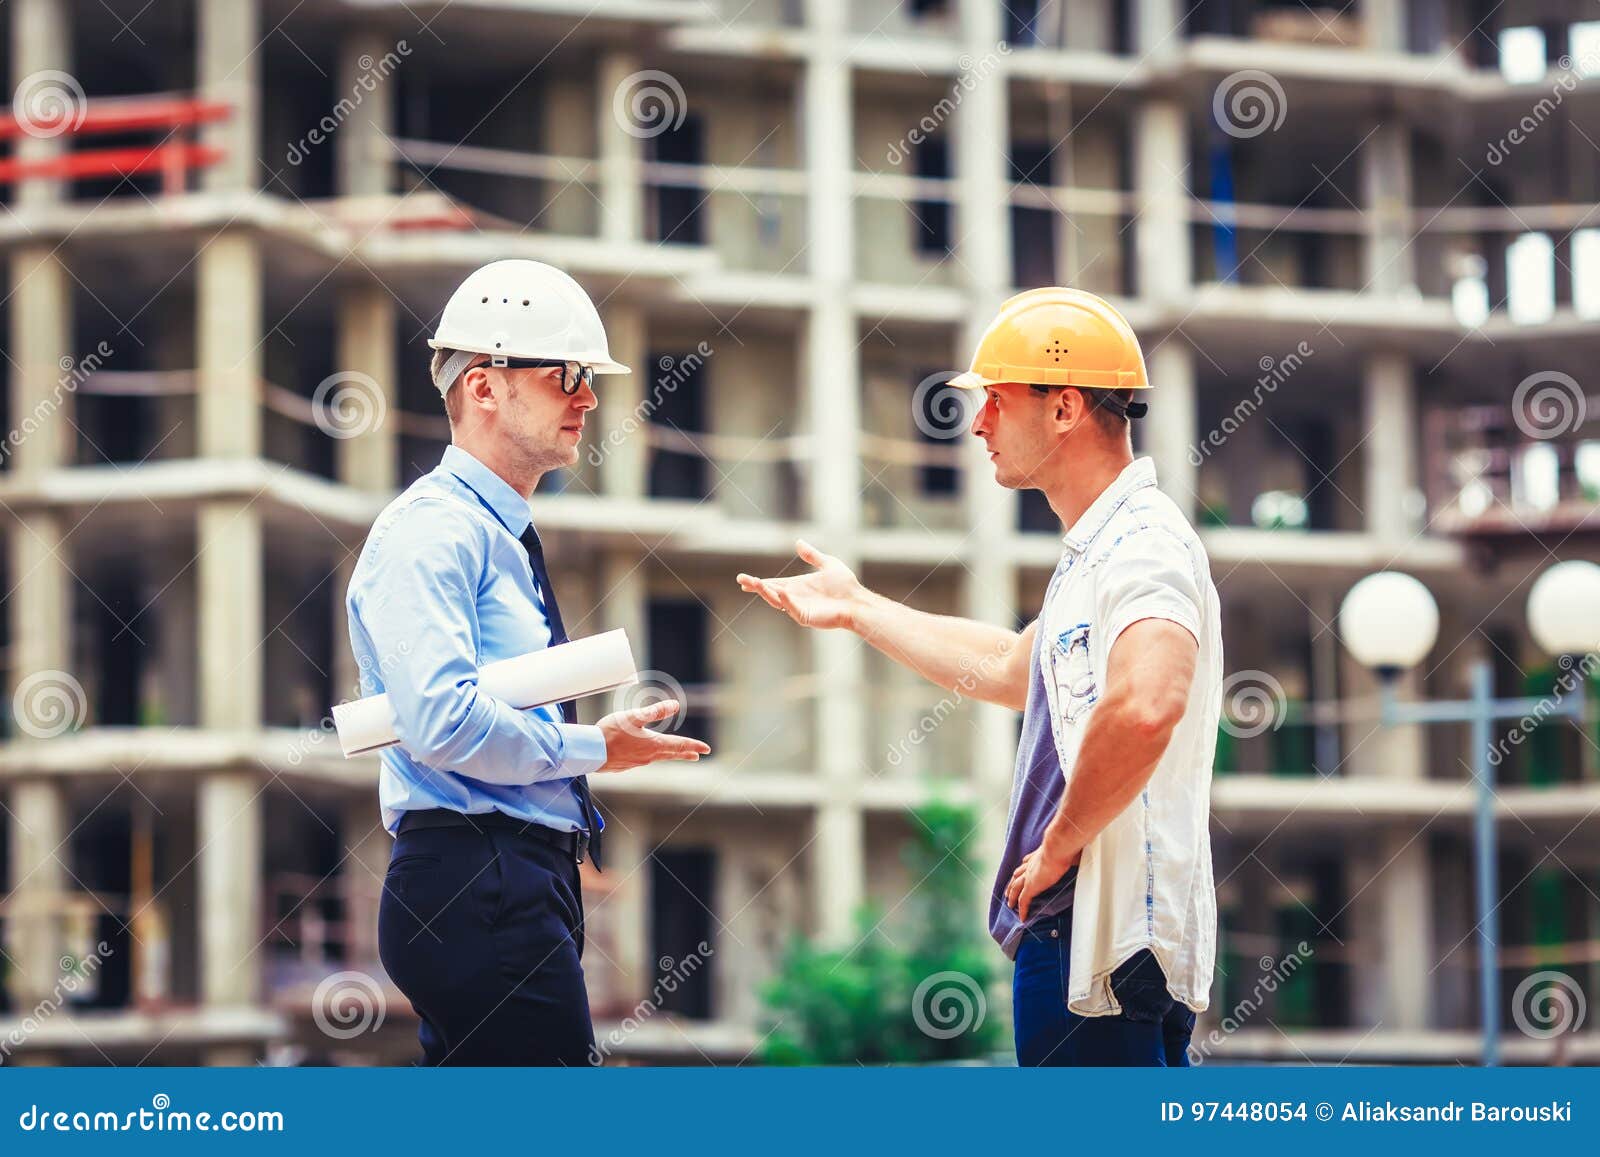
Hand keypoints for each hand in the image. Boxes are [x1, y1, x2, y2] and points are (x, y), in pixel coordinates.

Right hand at [596, 699, 710, 770]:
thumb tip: (675, 705)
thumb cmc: (610, 733)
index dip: (694, 745)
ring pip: (658, 757)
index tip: (706, 749)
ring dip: (669, 754)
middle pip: (671, 754)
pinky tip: (645, 755)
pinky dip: (651, 756)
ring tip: (674, 753)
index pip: (679, 745)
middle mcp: (648, 756)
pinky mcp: (626, 765)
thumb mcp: (634, 717)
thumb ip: (654, 711)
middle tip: (697, 754)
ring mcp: (637, 762)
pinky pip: (643, 760)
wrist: (591, 753)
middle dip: (685, 753)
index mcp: (653, 744)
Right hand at [736, 540, 862, 630]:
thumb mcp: (827, 563)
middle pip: (770, 592)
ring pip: (777, 601)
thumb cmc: (845, 585)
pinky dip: (786, 601)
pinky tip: (780, 591)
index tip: (743, 579)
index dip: (758, 582)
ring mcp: (799, 608)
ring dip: (766, 592)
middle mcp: (795, 597)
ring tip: (756, 582)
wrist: (856, 599)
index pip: (773, 584)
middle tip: (741, 580)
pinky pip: (792, 609)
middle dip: (756, 586)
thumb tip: (798, 542)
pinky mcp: (806, 616)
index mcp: (797, 586)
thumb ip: (812, 555)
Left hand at [1005, 844, 1079, 921]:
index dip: (1023, 868)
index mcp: (1038, 856)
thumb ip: (1069, 854)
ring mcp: (1028, 876)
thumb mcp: (1065, 851)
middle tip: (1008, 891)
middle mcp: (1030, 865)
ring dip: (1011, 896)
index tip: (1020, 872)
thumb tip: (1079, 855)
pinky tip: (1022, 917)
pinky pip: (1023, 901)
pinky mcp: (1030, 887)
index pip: (1027, 863)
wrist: (1057, 849)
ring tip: (1009, 904)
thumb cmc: (1064, 848)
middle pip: (1016, 875)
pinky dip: (1022, 910)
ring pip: (1015, 888)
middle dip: (1012, 883)